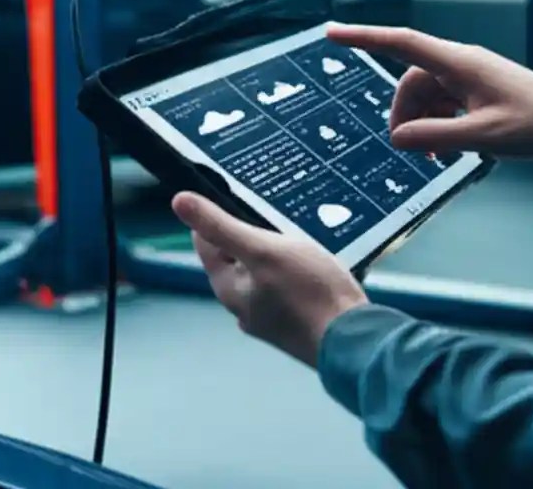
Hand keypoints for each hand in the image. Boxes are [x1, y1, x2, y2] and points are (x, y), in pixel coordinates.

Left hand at [172, 192, 368, 366]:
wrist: (353, 337)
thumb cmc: (309, 292)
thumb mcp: (263, 249)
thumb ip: (221, 226)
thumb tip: (179, 201)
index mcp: (228, 290)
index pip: (206, 243)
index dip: (218, 215)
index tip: (241, 196)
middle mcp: (244, 307)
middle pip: (236, 257)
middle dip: (252, 233)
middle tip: (276, 212)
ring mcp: (271, 317)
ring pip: (264, 271)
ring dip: (276, 251)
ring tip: (299, 233)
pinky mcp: (296, 320)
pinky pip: (287, 284)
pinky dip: (295, 269)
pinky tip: (315, 260)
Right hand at [327, 23, 532, 158]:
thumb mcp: (482, 136)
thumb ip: (436, 137)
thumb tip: (398, 138)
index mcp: (459, 64)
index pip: (402, 43)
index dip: (364, 37)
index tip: (333, 33)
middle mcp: (460, 64)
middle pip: (411, 83)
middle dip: (405, 116)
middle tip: (413, 150)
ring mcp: (469, 77)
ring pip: (426, 97)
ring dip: (423, 125)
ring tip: (438, 156)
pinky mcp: (477, 91)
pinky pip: (443, 104)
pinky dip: (438, 126)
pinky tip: (449, 149)